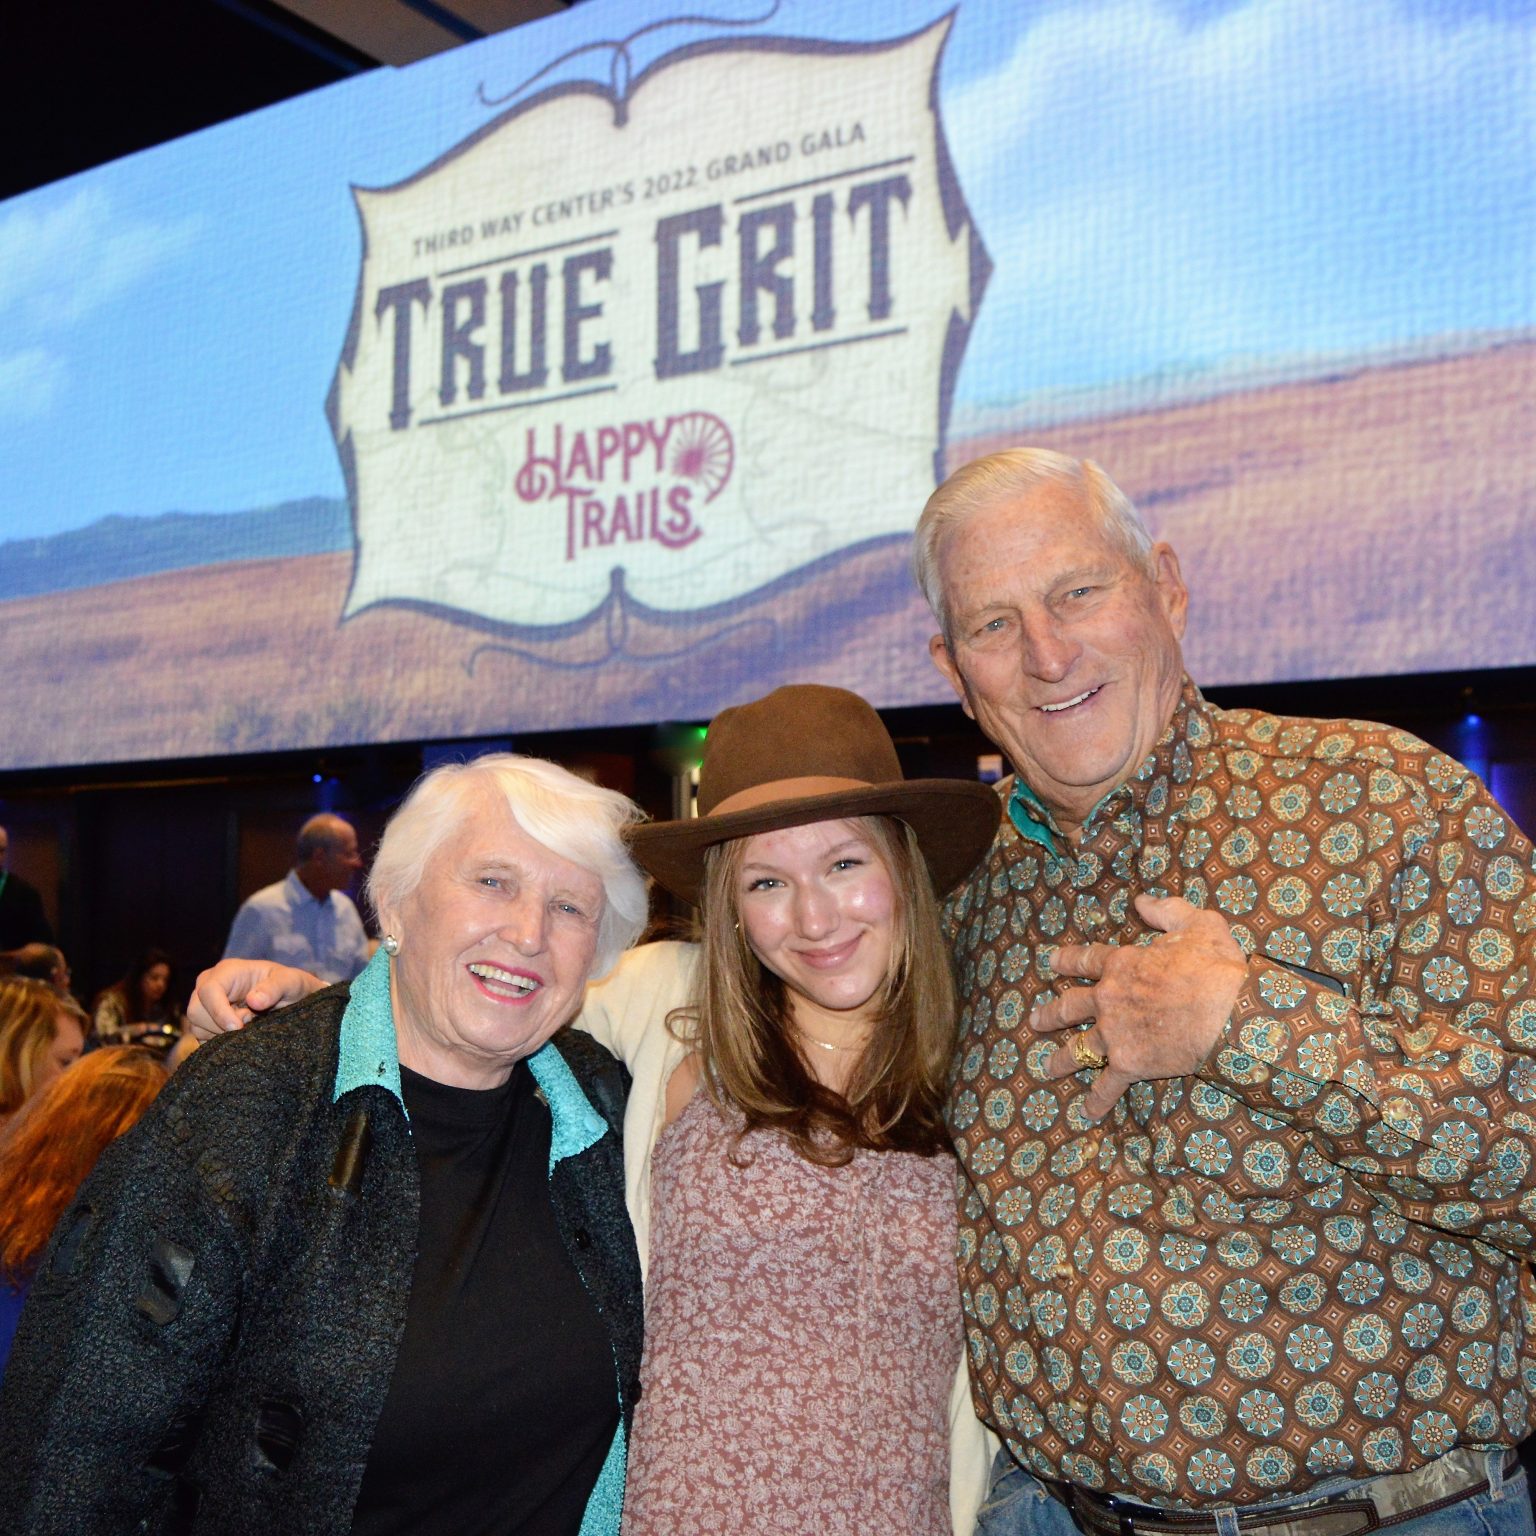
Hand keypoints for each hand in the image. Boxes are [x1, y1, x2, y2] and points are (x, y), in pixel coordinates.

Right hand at [187, 960, 323, 1039]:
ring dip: (221, 1034)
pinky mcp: (206, 1022)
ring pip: (196, 1027)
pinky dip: (218, 1041)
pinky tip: (240, 1034)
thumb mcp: (291, 982)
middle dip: (220, 1024)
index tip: (239, 1027)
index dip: (219, 1012)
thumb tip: (253, 1001)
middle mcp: (210, 984)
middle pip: (195, 1011)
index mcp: (228, 970)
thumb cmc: (291, 985)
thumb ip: (275, 987)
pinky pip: (201, 1038)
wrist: (292, 999)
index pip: (208, 991)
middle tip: (249, 1022)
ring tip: (248, 1024)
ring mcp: (205, 1004)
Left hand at [1030, 894, 1246, 1120]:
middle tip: (1034, 1020)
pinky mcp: (1130, 1064)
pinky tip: (1087, 1112)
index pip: (1086, 959)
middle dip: (1049, 1014)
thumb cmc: (1217, 966)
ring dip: (1060, 1059)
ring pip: (1078, 1048)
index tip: (1051, 963)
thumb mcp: (1197, 922)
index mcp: (1122, 963)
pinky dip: (1097, 1100)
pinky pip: (1107, 1085)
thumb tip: (1141, 900)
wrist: (1232, 1014)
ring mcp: (1115, 1033)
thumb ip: (1166, 910)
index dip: (1067, 960)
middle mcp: (1109, 998)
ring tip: (1046, 1068)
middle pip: (1070, 1006)